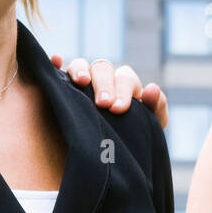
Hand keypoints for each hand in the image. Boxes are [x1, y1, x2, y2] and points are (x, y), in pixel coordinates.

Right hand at [50, 54, 168, 129]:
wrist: (116, 151)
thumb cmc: (135, 133)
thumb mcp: (150, 124)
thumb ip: (156, 108)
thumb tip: (152, 88)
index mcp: (125, 83)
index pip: (124, 78)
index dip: (122, 91)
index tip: (118, 109)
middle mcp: (104, 78)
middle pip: (102, 69)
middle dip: (103, 85)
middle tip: (103, 104)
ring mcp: (83, 81)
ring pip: (80, 64)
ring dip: (80, 70)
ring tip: (81, 82)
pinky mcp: (64, 88)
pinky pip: (58, 71)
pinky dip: (56, 64)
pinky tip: (56, 61)